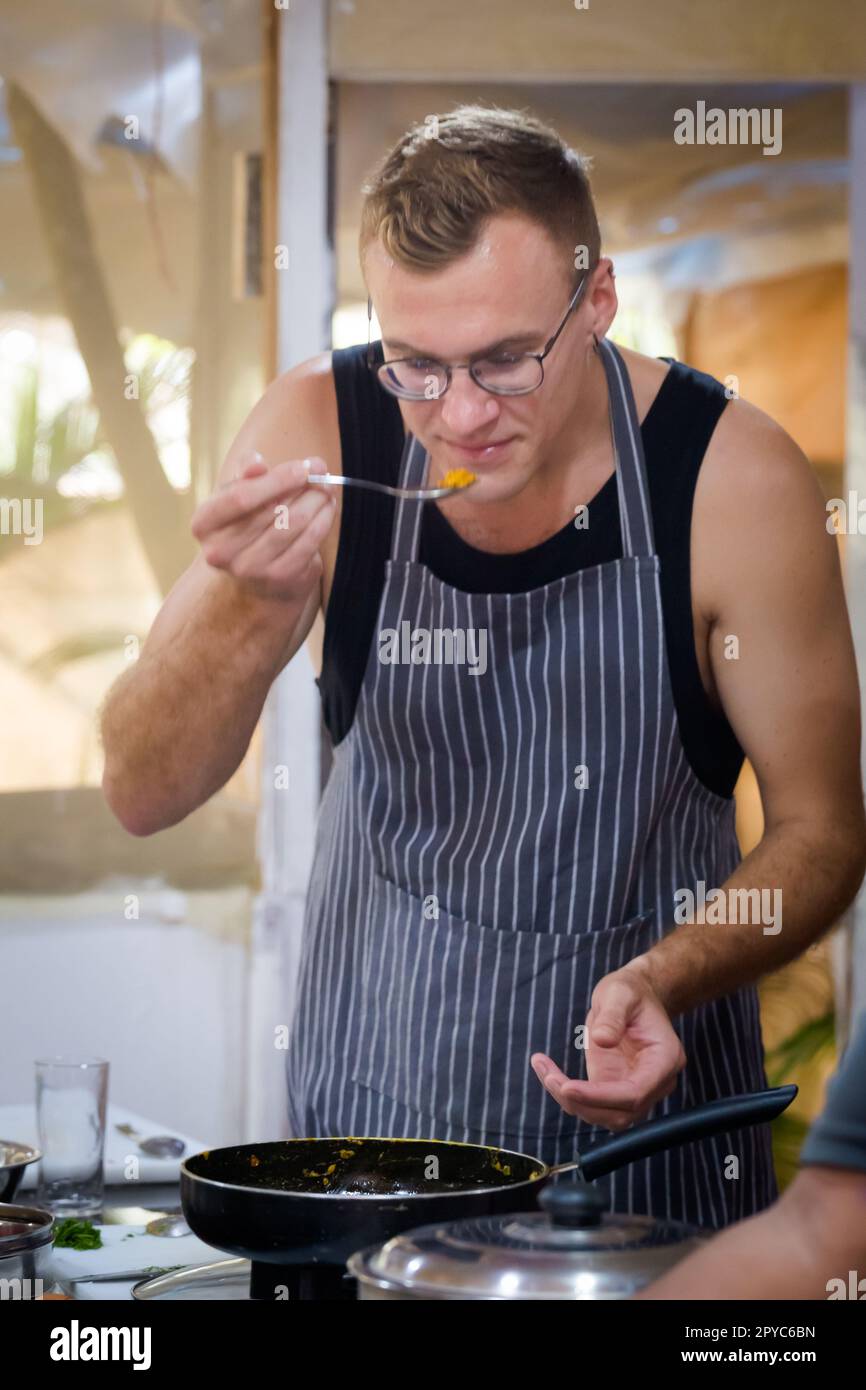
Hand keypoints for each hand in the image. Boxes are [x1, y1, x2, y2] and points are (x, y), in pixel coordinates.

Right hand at [191, 452, 335, 600]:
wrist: (256, 575)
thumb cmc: (247, 522)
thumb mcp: (238, 493)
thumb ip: (246, 472)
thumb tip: (257, 463)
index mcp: (204, 523)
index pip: (241, 497)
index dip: (276, 480)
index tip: (303, 467)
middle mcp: (220, 551)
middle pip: (271, 510)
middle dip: (302, 486)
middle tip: (320, 471)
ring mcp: (249, 569)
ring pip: (292, 524)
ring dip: (316, 501)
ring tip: (325, 489)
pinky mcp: (278, 578)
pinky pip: (308, 543)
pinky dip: (323, 521)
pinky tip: (328, 509)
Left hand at [530, 959, 685, 1130]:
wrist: (633, 996)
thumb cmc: (630, 993)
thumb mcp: (620, 994)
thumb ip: (613, 1016)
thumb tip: (601, 1040)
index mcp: (665, 1060)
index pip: (634, 1094)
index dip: (600, 1096)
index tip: (567, 1087)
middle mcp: (654, 1083)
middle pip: (619, 1114)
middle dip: (581, 1102)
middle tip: (548, 1076)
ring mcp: (635, 1089)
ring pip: (603, 1115)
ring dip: (570, 1100)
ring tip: (542, 1067)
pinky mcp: (614, 1088)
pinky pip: (590, 1102)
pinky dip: (566, 1092)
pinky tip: (545, 1068)